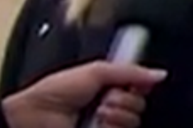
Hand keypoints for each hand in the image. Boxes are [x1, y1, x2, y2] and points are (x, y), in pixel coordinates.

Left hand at [0, 61, 165, 127]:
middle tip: (106, 97)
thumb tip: (158, 73)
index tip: (136, 80)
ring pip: (134, 120)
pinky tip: (98, 123)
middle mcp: (109, 107)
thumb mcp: (94, 71)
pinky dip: (112, 126)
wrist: (34, 118)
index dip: (139, 82)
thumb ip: (129, 70)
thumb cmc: (54, 94)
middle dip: (125, 98)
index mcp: (106, 87)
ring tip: (98, 111)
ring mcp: (107, 126)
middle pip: (139, 103)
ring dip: (117, 113)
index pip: (138, 85)